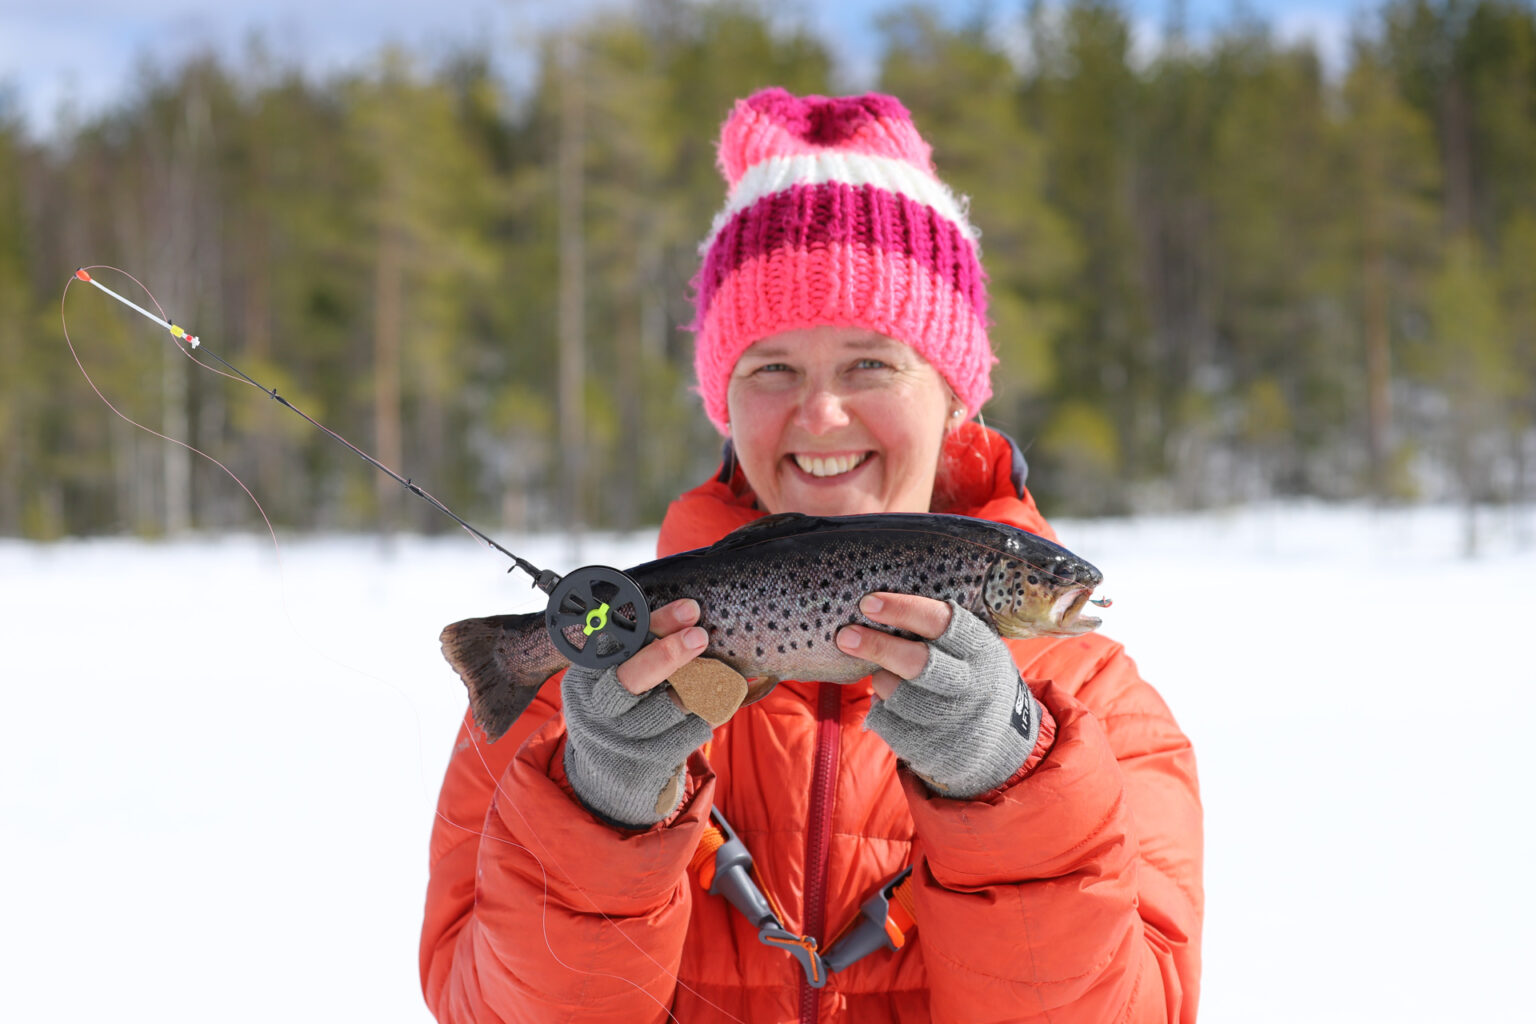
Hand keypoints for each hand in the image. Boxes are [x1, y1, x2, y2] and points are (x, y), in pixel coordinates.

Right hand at [561, 598, 714, 828]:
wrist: (606, 781)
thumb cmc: (616, 715)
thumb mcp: (608, 682)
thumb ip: (635, 653)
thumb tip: (686, 619)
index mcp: (585, 679)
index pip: (617, 643)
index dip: (655, 624)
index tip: (688, 610)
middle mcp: (598, 711)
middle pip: (631, 679)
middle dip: (669, 654)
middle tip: (700, 636)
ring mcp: (621, 741)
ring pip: (670, 706)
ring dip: (701, 685)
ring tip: (718, 672)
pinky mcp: (647, 765)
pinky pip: (690, 732)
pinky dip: (711, 711)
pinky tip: (720, 699)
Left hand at [838, 594, 1041, 798]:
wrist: (1000, 741)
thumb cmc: (972, 678)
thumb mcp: (974, 649)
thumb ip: (939, 630)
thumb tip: (878, 607)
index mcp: (980, 649)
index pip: (940, 622)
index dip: (902, 611)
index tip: (868, 603)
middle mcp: (971, 684)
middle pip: (917, 663)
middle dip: (877, 646)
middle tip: (845, 635)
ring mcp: (953, 719)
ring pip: (897, 693)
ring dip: (881, 679)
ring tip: (884, 673)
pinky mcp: (933, 747)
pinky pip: (889, 721)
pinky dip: (882, 707)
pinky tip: (890, 700)